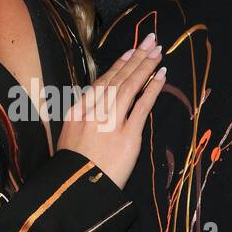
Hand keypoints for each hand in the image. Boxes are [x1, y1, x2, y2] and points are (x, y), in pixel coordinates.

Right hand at [56, 33, 165, 189]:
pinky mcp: (127, 136)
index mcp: (77, 112)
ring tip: (158, 53)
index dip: (118, 65)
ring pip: (129, 87)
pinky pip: (142, 107)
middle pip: (117, 79)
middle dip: (136, 58)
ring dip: (145, 67)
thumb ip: (83, 121)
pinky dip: (152, 90)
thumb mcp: (70, 140)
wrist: (75, 191)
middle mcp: (93, 112)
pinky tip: (161, 76)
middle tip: (150, 41)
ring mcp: (110, 123)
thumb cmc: (73, 171)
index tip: (131, 52)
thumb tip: (97, 108)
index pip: (101, 83)